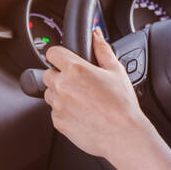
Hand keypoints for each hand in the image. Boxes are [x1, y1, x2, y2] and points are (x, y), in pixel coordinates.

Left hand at [42, 27, 152, 164]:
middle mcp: (63, 86)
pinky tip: (81, 113)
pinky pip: (54, 112)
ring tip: (82, 100)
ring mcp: (58, 106)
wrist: (123, 135)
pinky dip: (64, 111)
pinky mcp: (58, 122)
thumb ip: (102, 49)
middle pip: (48, 74)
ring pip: (50, 94)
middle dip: (59, 76)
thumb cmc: (122, 105)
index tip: (64, 60)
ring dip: (60, 94)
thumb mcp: (116, 71)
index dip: (59, 55)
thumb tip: (96, 34)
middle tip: (78, 83)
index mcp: (76, 70)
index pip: (52, 53)